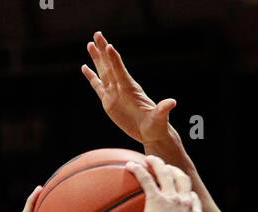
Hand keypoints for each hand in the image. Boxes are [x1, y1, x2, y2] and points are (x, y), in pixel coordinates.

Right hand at [82, 30, 175, 145]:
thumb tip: (172, 102)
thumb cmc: (156, 125)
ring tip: (90, 44)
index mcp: (131, 89)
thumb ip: (163, 109)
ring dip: (96, 59)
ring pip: (103, 72)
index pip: (121, 72)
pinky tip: (84, 67)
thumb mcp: (159, 118)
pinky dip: (91, 77)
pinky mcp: (109, 102)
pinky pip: (98, 87)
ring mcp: (114, 93)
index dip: (115, 60)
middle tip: (97, 34)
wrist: (151, 133)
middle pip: (110, 66)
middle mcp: (121, 87)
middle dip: (103, 51)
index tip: (109, 46)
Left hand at [127, 156, 201, 211]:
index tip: (181, 192)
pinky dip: (139, 170)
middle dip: (174, 171)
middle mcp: (185, 203)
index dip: (187, 193)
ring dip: (158, 163)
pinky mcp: (156, 199)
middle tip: (166, 168)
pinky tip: (130, 166)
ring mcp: (172, 199)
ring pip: (166, 172)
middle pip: (182, 179)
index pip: (193, 198)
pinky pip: (147, 179)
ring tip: (150, 159)